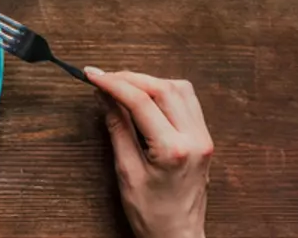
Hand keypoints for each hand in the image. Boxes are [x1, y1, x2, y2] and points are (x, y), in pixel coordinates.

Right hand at [86, 68, 212, 237]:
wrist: (178, 236)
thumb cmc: (152, 214)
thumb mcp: (127, 173)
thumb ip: (118, 130)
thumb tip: (106, 98)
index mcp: (174, 149)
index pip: (141, 101)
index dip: (114, 83)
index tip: (93, 75)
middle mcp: (195, 138)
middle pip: (163, 88)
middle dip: (130, 78)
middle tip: (104, 78)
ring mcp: (204, 137)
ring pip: (180, 89)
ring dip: (150, 81)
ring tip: (124, 85)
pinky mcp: (205, 139)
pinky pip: (188, 101)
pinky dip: (165, 91)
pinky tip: (147, 96)